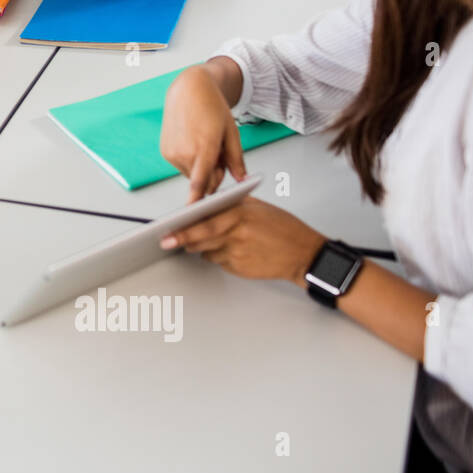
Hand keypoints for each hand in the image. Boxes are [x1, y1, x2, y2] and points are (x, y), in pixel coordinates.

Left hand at [159, 197, 325, 286]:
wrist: (305, 253)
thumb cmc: (284, 229)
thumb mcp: (258, 207)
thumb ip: (231, 205)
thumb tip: (204, 204)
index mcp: (240, 213)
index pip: (203, 222)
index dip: (183, 228)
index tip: (167, 231)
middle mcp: (237, 233)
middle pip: (199, 239)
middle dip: (181, 240)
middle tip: (167, 241)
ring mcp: (238, 252)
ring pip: (206, 251)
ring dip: (203, 247)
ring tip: (216, 240)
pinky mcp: (240, 268)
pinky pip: (219, 261)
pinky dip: (219, 256)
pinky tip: (234, 251)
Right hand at [160, 65, 247, 202]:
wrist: (189, 90)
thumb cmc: (212, 107)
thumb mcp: (231, 132)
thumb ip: (236, 159)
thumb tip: (241, 179)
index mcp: (205, 147)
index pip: (201, 182)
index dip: (199, 200)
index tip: (196, 213)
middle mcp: (185, 152)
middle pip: (202, 179)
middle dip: (212, 175)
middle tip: (218, 154)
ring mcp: (172, 153)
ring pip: (191, 174)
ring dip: (200, 168)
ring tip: (204, 144)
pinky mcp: (165, 151)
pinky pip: (181, 166)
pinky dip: (189, 161)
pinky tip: (193, 142)